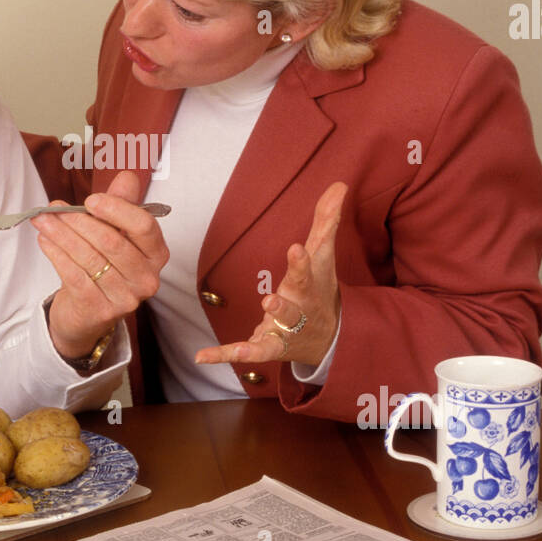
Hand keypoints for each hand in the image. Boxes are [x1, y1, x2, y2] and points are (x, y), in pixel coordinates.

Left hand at [33, 170, 168, 357]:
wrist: (88, 311)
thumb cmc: (105, 264)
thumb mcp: (116, 232)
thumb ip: (123, 204)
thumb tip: (127, 176)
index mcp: (157, 254)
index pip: (144, 226)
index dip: (116, 209)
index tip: (90, 200)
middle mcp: (147, 278)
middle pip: (112, 242)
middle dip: (79, 221)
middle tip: (54, 208)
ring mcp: (125, 298)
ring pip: (90, 258)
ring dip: (61, 235)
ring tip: (42, 220)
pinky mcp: (100, 311)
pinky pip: (74, 276)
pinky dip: (56, 255)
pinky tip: (44, 241)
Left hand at [196, 181, 347, 368]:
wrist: (331, 336)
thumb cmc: (321, 287)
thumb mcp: (324, 254)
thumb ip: (326, 220)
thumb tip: (339, 184)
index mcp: (309, 288)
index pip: (306, 273)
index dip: (301, 263)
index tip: (296, 248)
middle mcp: (297, 313)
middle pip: (290, 310)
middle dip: (282, 307)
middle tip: (270, 301)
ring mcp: (283, 333)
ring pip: (272, 336)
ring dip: (259, 336)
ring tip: (242, 342)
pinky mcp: (267, 346)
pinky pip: (246, 353)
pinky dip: (224, 355)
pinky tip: (202, 356)